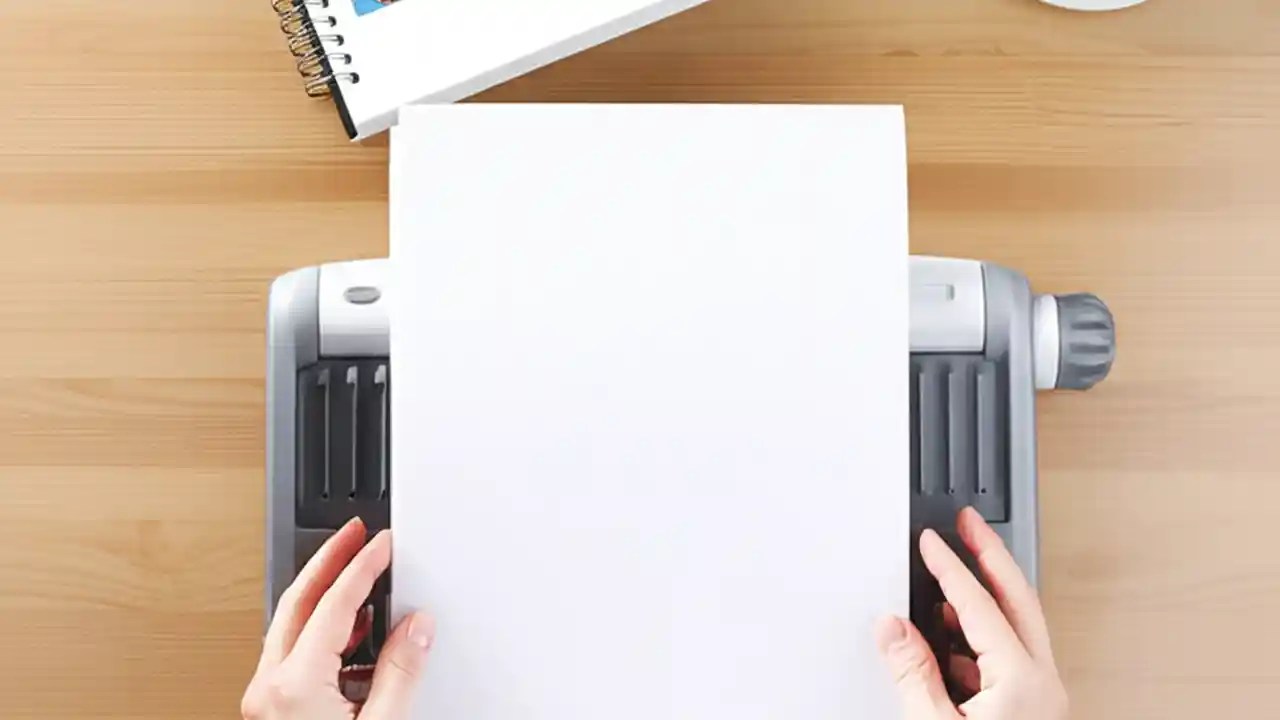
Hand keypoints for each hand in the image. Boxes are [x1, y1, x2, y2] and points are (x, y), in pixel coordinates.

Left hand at [243, 518, 434, 719]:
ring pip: (290, 624)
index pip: (333, 605)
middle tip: (354, 533)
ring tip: (354, 571)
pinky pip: (291, 653)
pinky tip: (352, 632)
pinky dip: (320, 631)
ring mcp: (265, 700)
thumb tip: (418, 627)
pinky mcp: (271, 711)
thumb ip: (400, 674)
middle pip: (298, 602)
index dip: (363, 567)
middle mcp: (269, 688)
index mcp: (294, 686)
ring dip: (322, 594)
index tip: (381, 545)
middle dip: (329, 560)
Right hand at [875, 508, 1067, 719]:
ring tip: (957, 568)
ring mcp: (1041, 697)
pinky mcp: (1031, 709)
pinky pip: (1012, 653)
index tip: (931, 541)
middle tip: (969, 523)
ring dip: (988, 592)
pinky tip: (954, 632)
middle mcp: (1042, 684)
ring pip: (1020, 624)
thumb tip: (892, 627)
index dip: (950, 566)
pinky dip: (983, 632)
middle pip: (1018, 598)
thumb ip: (913, 674)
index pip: (980, 605)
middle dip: (990, 554)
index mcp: (1022, 681)